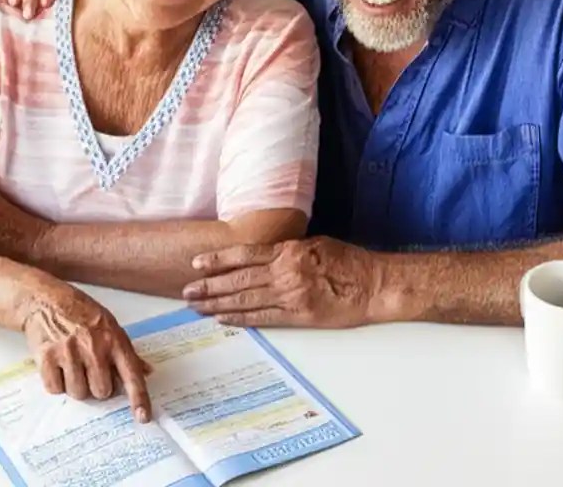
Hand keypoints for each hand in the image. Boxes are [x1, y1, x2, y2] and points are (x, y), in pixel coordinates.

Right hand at [21, 283, 153, 422]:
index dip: (139, 398)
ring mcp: (69, 352)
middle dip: (96, 386)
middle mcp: (94, 347)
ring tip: (71, 365)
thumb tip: (147, 372)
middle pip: (102, 391)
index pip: (131, 374)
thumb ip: (127, 352)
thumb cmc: (81, 313)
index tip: (143, 417)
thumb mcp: (110, 326)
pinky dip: (56, 383)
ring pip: (79, 393)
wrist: (46, 300)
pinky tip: (57, 365)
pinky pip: (55, 389)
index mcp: (114, 339)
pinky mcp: (47, 357)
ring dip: (75, 385)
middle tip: (89, 369)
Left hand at [183, 237, 379, 327]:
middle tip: (186, 292)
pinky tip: (224, 319)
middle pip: (238, 279)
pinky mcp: (300, 316)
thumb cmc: (350, 261)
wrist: (375, 284)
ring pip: (246, 299)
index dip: (217, 260)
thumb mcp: (316, 243)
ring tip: (197, 307)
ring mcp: (291, 295)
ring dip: (218, 304)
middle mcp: (285, 272)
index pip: (244, 254)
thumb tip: (265, 253)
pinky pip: (263, 318)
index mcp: (288, 251)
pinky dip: (241, 318)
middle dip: (209, 286)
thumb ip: (288, 249)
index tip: (195, 264)